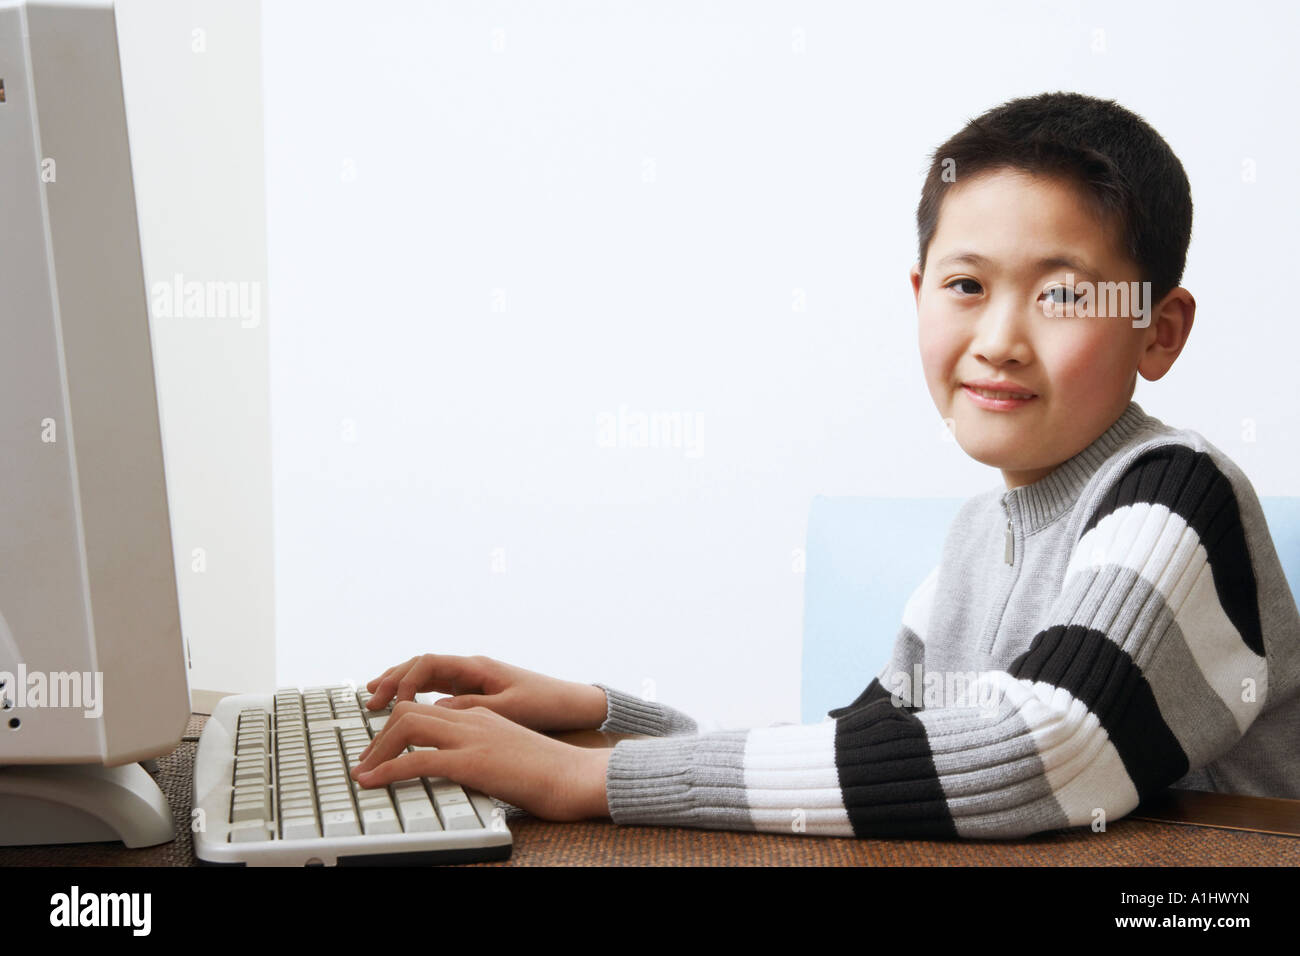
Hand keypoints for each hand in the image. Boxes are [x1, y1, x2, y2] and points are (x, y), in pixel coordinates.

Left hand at [351, 700, 610, 821]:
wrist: (576, 776)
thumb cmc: (551, 772)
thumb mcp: (510, 754)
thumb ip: (484, 751)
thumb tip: (462, 768)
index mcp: (482, 715)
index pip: (428, 707)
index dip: (397, 725)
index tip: (381, 748)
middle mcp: (473, 718)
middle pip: (410, 710)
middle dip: (379, 734)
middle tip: (364, 760)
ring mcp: (472, 736)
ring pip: (406, 725)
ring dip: (377, 749)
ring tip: (363, 772)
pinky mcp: (472, 760)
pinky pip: (416, 759)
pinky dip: (386, 770)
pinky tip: (372, 783)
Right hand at [365, 654, 606, 731]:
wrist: (570, 702)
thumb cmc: (545, 704)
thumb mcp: (509, 709)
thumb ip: (472, 708)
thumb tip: (435, 708)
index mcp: (477, 667)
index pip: (429, 663)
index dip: (405, 680)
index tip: (393, 703)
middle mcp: (470, 668)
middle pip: (420, 665)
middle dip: (392, 679)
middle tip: (369, 700)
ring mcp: (470, 678)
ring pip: (425, 675)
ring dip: (399, 685)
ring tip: (373, 699)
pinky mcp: (473, 690)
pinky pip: (435, 687)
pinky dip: (414, 694)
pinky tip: (402, 708)